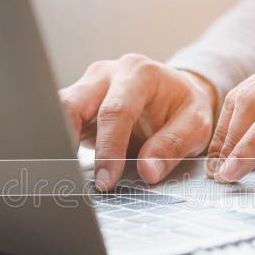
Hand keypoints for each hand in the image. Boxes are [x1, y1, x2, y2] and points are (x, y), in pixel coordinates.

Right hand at [59, 54, 215, 190]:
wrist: (178, 93)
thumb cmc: (185, 107)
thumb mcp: (195, 125)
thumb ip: (172, 147)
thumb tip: (147, 172)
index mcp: (138, 74)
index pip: (114, 112)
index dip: (108, 149)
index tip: (106, 180)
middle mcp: (107, 74)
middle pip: (72, 104)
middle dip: (68, 142)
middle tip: (73, 179)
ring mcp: (89, 87)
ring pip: (58, 111)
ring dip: (59, 143)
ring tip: (63, 175)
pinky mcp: (79, 103)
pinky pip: (60, 122)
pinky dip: (60, 145)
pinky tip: (64, 168)